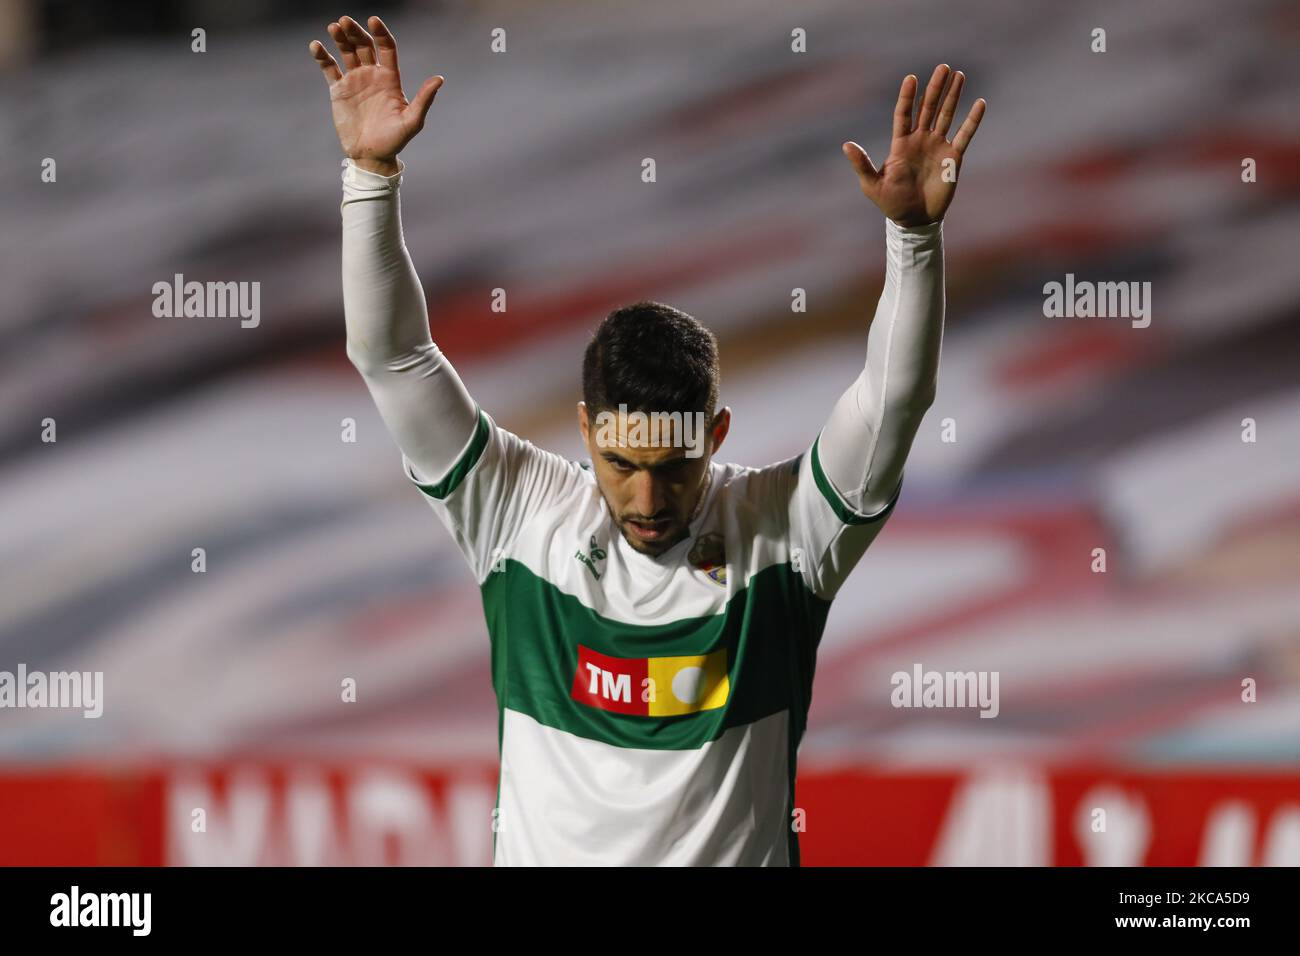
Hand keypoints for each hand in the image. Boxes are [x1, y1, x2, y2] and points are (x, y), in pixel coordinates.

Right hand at [309, 15, 443, 174]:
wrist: (371, 156)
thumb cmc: (395, 140)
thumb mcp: (412, 121)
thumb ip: (424, 100)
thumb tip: (439, 79)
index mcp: (390, 79)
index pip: (386, 48)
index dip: (381, 33)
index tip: (374, 20)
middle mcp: (372, 75)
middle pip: (364, 46)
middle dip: (356, 32)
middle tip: (345, 21)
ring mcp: (355, 81)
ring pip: (346, 52)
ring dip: (340, 38)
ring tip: (334, 27)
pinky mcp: (339, 90)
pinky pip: (329, 68)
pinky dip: (322, 56)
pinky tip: (316, 46)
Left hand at [842, 64, 984, 226]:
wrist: (914, 220)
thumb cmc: (891, 203)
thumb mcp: (872, 185)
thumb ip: (862, 164)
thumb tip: (846, 145)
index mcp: (901, 144)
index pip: (904, 114)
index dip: (907, 96)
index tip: (911, 77)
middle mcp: (920, 140)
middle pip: (928, 108)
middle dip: (935, 88)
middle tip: (942, 67)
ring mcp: (937, 146)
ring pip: (946, 115)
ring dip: (953, 96)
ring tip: (958, 74)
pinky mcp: (953, 157)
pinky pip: (965, 135)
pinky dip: (973, 120)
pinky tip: (980, 103)